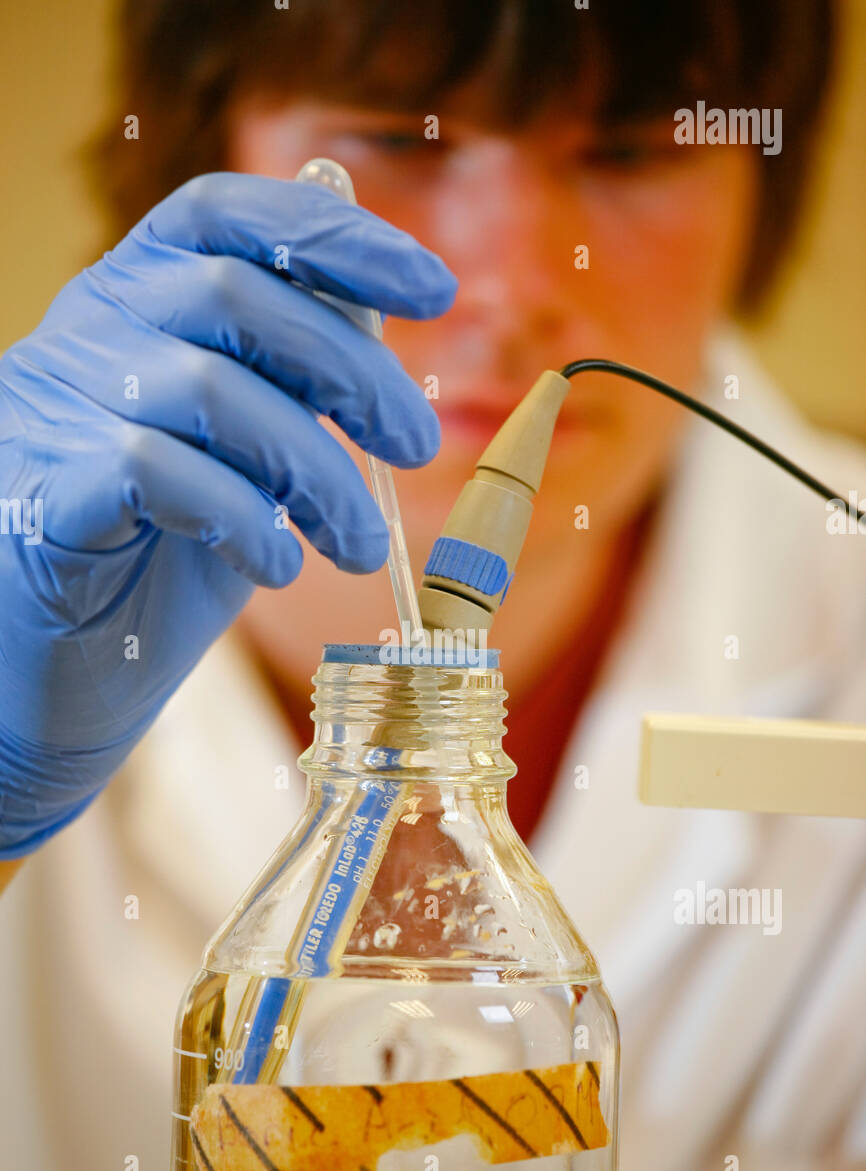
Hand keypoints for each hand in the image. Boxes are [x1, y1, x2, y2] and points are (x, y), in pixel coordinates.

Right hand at [0, 172, 455, 854]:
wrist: (54, 668)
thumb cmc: (160, 553)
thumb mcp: (243, 452)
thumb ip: (291, 379)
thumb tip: (377, 313)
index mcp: (141, 295)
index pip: (230, 216)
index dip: (337, 237)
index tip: (436, 290)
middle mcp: (91, 327)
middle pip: (235, 297)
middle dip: (351, 372)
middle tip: (415, 447)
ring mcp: (56, 404)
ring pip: (207, 390)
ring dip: (315, 471)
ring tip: (359, 545)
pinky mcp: (43, 490)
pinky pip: (155, 473)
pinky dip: (240, 516)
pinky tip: (282, 562)